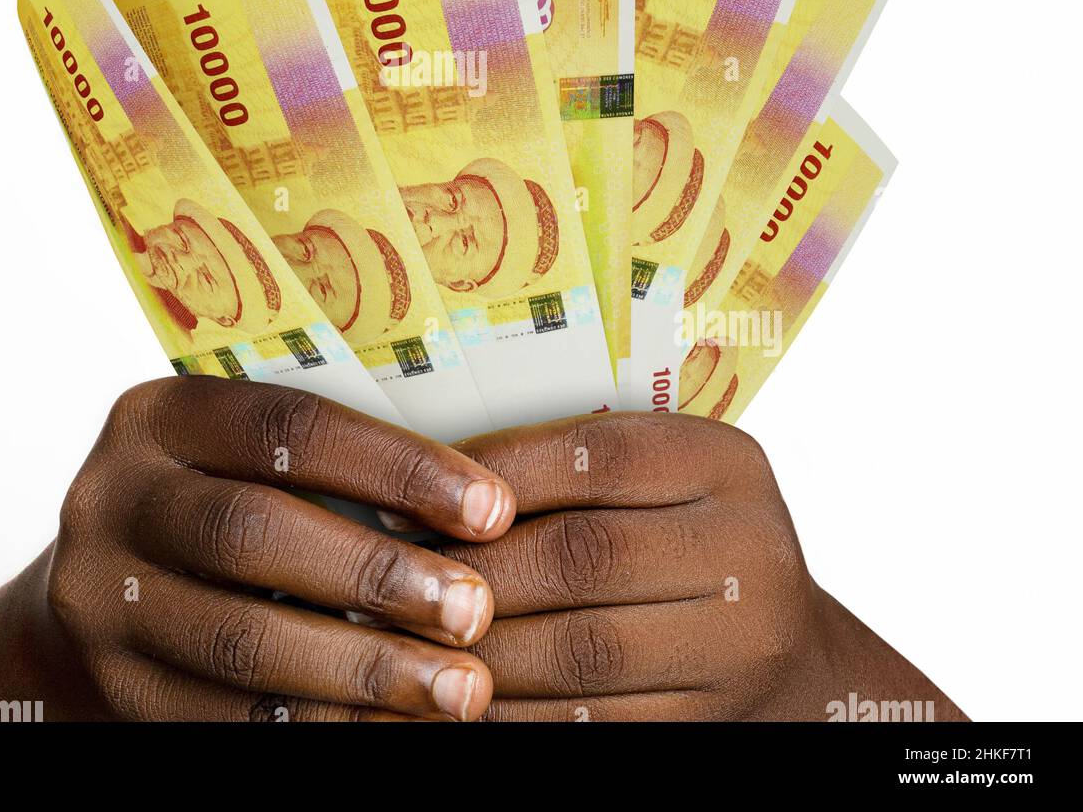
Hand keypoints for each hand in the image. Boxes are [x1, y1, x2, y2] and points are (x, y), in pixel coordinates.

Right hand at [0, 377, 515, 721]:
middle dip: (378, 575)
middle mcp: (113, 500)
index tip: (491, 508)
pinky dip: (325, 723)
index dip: (396, 466)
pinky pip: (230, 718)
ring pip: (241, 640)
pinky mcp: (120, 688)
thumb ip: (331, 460)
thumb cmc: (220, 498)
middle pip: (254, 532)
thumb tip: (482, 497)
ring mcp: (103, 601)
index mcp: (159, 415)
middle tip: (476, 610)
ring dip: (364, 669)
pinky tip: (395, 726)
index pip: (286, 425)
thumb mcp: (246, 453)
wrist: (107, 587)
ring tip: (460, 689)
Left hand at [438, 412, 965, 721]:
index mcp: (726, 466)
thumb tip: (431, 479)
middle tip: (392, 579)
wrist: (791, 662)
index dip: (492, 475)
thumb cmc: (688, 544)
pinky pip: (589, 728)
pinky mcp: (707, 728)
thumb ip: (574, 466)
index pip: (596, 454)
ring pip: (579, 653)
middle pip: (582, 556)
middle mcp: (749, 553)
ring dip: (475, 651)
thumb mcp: (661, 480)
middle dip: (470, 571)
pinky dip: (510, 717)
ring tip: (403, 641)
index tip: (411, 497)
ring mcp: (739, 651)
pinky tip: (454, 700)